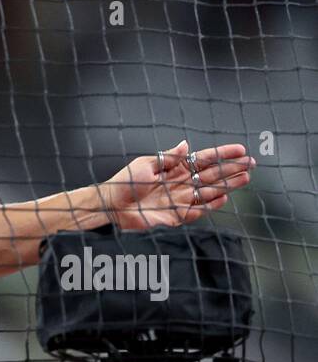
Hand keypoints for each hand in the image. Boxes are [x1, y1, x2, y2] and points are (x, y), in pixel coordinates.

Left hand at [101, 140, 254, 229]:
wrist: (110, 206)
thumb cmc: (124, 182)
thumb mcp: (146, 164)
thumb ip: (168, 157)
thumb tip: (187, 145)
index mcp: (175, 168)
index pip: (204, 159)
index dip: (223, 154)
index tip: (241, 149)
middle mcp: (181, 183)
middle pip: (212, 175)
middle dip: (232, 169)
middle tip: (251, 164)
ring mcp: (179, 200)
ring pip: (209, 192)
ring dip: (227, 185)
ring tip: (245, 178)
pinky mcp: (175, 216)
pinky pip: (197, 211)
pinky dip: (210, 205)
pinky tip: (223, 197)